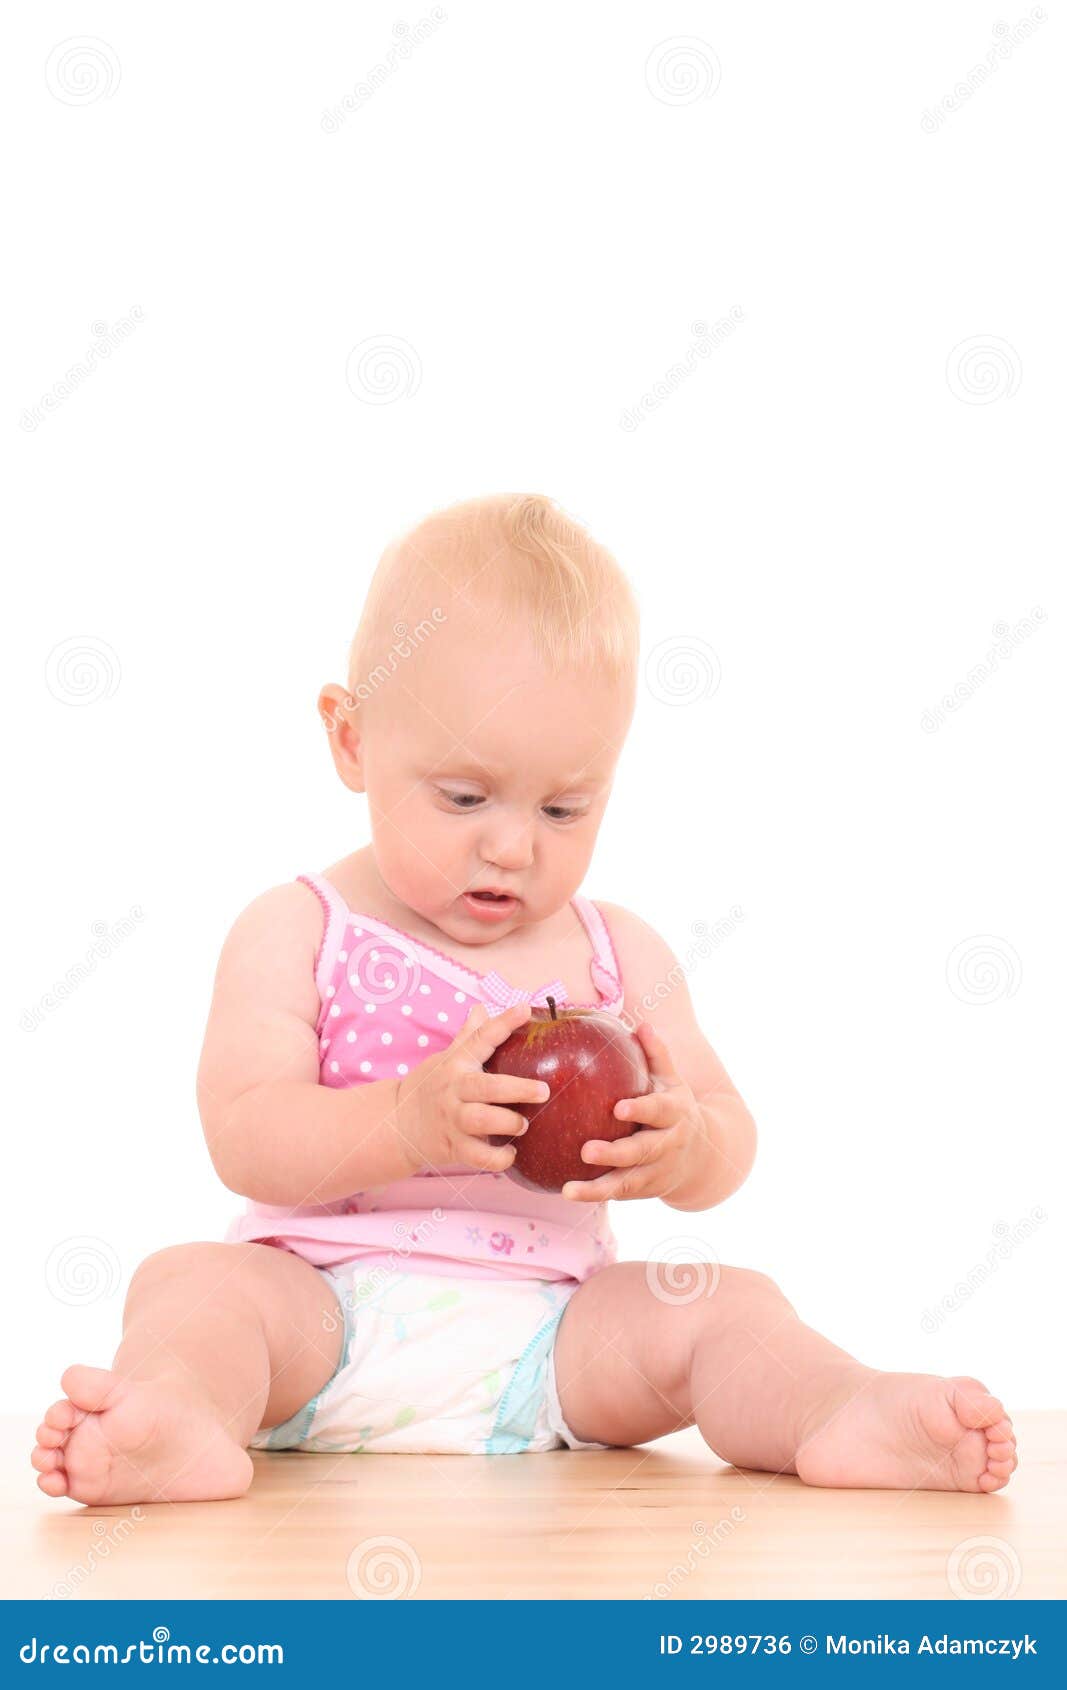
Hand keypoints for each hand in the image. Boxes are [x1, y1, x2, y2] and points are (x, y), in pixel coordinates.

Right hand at [395, 1000, 549, 1175]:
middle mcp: (454, 1090)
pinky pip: (477, 1156)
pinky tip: (511, 1154)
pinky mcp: (452, 1147)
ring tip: (523, 1125)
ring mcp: (452, 1119)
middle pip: (486, 1087)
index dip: (503, 1022)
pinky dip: (497, 1158)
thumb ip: (467, 1037)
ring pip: (482, 1120)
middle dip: (517, 1089)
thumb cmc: (430, 1087)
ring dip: (508, 1123)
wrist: (397, 1124)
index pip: (480, 1039)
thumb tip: (481, 1006)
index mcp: (456, 1064)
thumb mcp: (445, 1059)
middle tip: (543, 1091)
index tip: (525, 1008)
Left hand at [562, 1021, 705, 1201]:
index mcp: (675, 1113)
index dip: (642, 1110)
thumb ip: (657, 1055)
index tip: (619, 1108)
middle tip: (586, 1150)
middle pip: (642, 1151)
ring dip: (599, 1188)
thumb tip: (641, 1025)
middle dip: (615, 1154)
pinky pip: (621, 1194)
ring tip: (569, 1190)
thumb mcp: (673, 1081)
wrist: (704, 1155)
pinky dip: (597, 1196)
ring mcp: (658, 1171)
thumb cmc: (675, 1108)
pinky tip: (569, 1193)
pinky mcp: (647, 1190)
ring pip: (629, 1182)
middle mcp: (668, 1144)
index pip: (659, 1111)